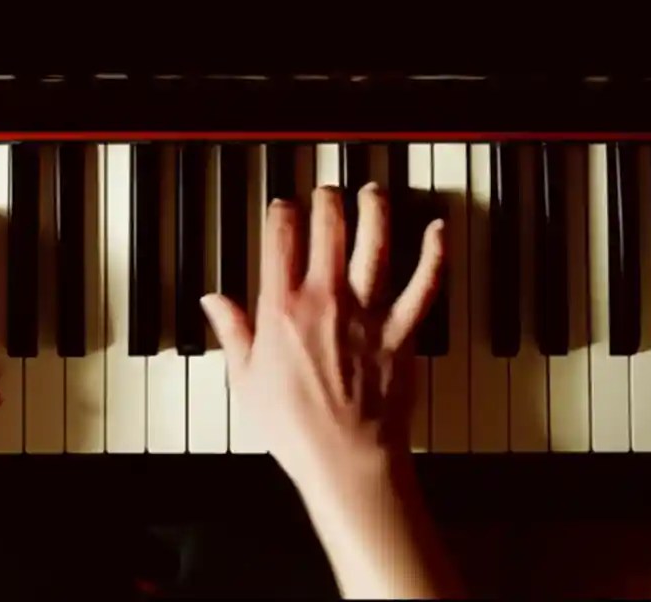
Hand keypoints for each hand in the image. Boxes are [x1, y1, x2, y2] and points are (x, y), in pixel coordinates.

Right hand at [201, 183, 443, 497]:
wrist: (345, 459)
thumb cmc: (294, 428)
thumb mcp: (245, 380)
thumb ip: (233, 332)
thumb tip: (213, 300)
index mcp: (282, 310)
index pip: (279, 239)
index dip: (282, 213)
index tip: (283, 207)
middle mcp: (326, 300)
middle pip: (328, 229)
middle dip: (327, 201)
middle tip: (327, 193)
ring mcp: (367, 313)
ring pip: (374, 244)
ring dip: (374, 210)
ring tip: (372, 192)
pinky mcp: (401, 331)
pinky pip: (424, 285)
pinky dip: (434, 254)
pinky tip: (438, 230)